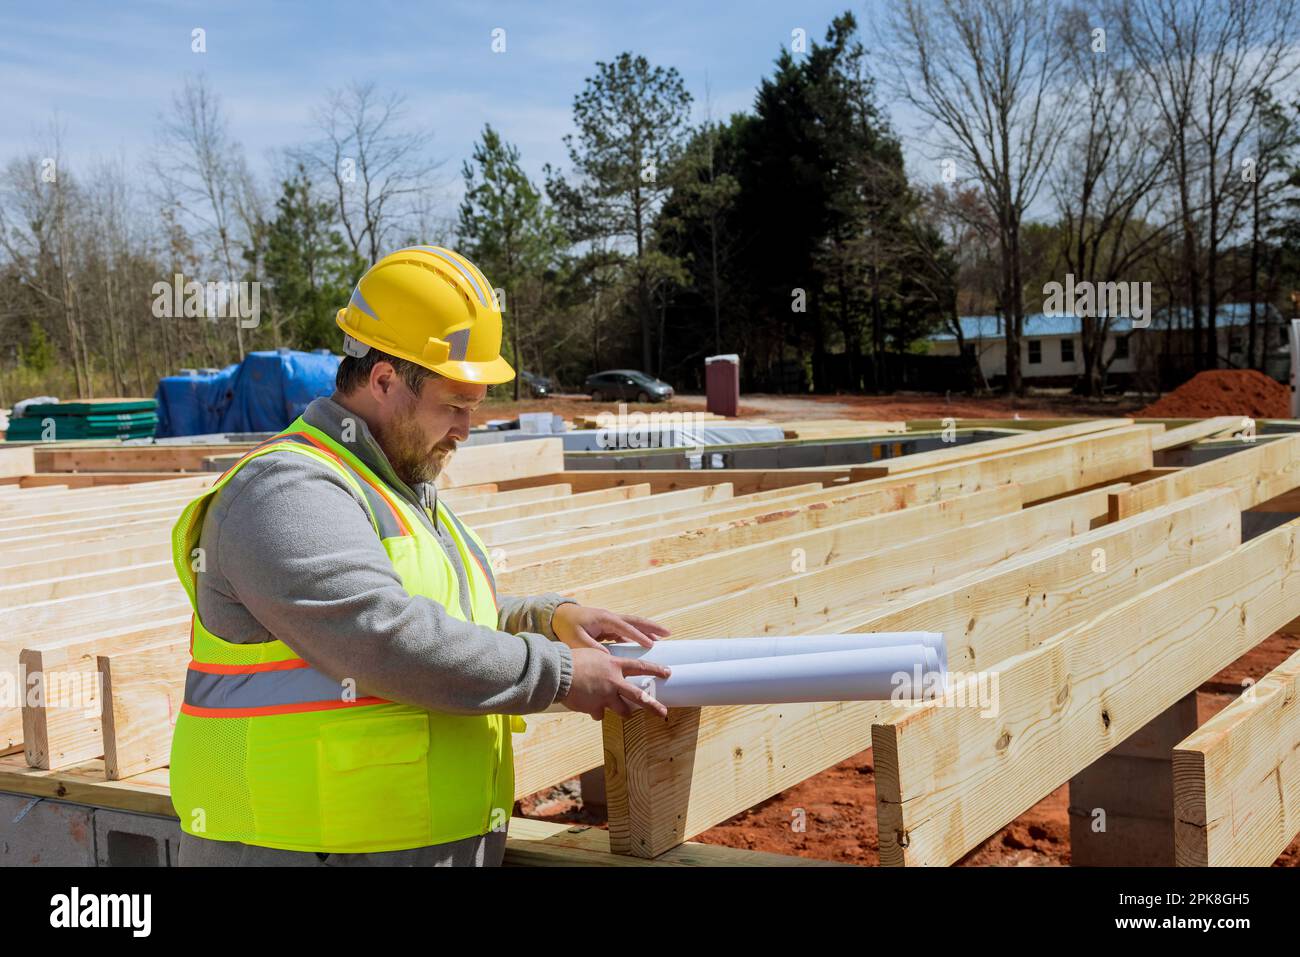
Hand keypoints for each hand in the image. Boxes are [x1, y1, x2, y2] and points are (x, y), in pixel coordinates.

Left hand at [552, 602, 670, 650]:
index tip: (651, 644)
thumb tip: (607, 657)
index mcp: (604, 619)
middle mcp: (610, 618)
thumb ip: (591, 647)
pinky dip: (638, 635)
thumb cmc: (567, 626)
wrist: (559, 615)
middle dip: (652, 627)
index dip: (638, 636)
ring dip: (648, 630)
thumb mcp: (576, 639)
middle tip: (668, 633)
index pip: (625, 628)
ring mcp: (611, 621)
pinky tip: (646, 643)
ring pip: (633, 625)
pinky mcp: (609, 626)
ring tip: (663, 637)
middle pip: (635, 621)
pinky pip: (627, 630)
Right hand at [561, 648, 671, 719]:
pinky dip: (596, 712)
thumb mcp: (592, 655)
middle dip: (653, 705)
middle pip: (638, 695)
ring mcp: (605, 696)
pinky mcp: (595, 707)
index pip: (640, 666)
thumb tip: (606, 669)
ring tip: (628, 715)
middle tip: (663, 712)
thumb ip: (603, 664)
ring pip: (622, 709)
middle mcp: (613, 681)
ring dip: (625, 712)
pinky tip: (590, 708)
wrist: (559, 673)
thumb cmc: (572, 660)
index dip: (655, 669)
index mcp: (613, 665)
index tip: (668, 672)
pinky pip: (599, 713)